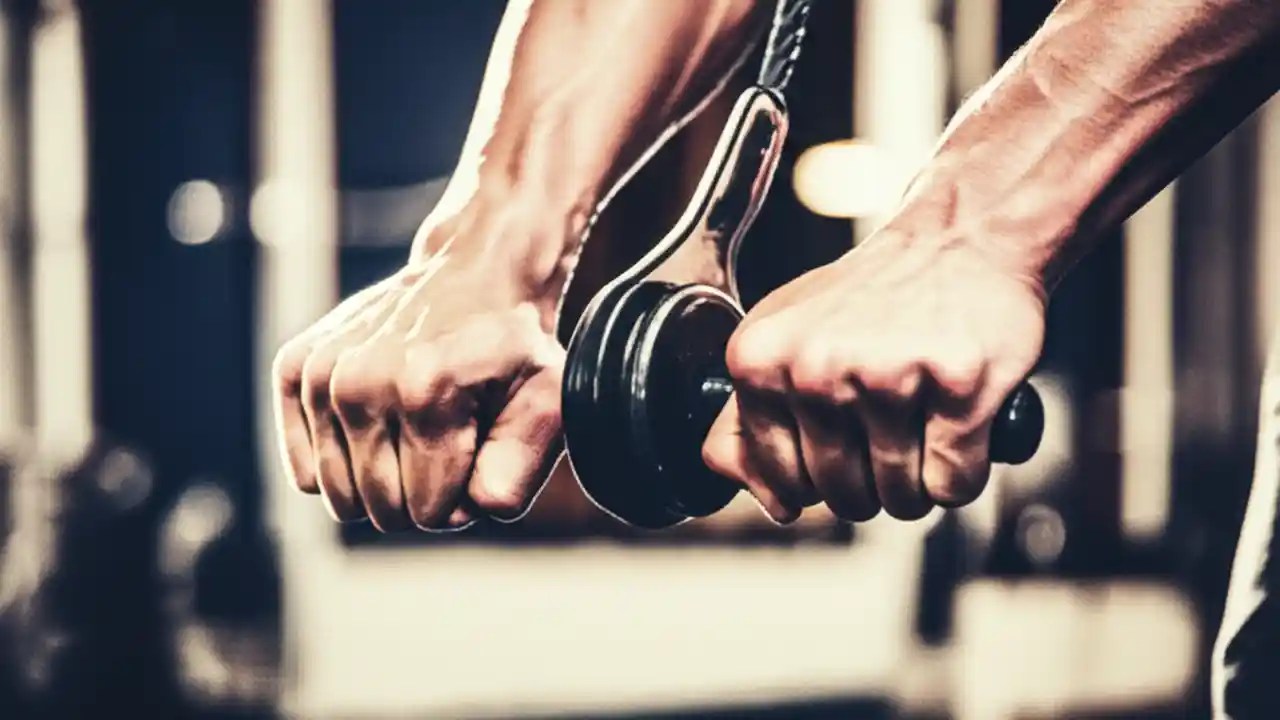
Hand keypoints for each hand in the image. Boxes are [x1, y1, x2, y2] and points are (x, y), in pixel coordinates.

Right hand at [271, 199, 571, 531]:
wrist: (476, 271)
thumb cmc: (513, 346)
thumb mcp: (547, 402)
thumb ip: (518, 470)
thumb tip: (470, 510)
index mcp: (424, 392)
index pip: (429, 512)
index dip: (460, 498)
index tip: (475, 453)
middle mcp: (360, 383)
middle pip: (383, 511)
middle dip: (422, 494)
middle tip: (448, 444)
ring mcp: (321, 374)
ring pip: (339, 497)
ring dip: (382, 481)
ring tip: (414, 433)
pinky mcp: (294, 370)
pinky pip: (304, 473)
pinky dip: (342, 465)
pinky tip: (377, 428)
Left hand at [701, 229, 1046, 522]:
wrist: (961, 237)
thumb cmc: (876, 298)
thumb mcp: (786, 341)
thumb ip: (752, 420)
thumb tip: (770, 501)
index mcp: (758, 359)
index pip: (780, 480)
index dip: (818, 477)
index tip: (841, 440)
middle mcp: (815, 366)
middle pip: (841, 497)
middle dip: (873, 485)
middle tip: (891, 428)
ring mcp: (887, 375)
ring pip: (900, 499)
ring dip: (919, 483)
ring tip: (923, 423)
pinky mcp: (958, 385)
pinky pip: (953, 484)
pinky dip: (963, 472)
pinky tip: (957, 426)